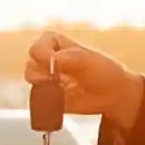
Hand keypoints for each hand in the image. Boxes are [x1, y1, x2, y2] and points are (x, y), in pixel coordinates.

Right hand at [25, 31, 144, 126]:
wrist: (113, 94)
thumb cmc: (102, 70)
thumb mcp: (87, 58)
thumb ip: (66, 58)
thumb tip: (50, 61)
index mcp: (54, 43)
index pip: (36, 47)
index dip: (43, 55)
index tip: (56, 61)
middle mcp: (46, 60)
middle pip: (30, 65)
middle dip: (43, 73)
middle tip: (60, 78)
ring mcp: (46, 79)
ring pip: (31, 81)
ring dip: (45, 86)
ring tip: (62, 88)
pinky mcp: (49, 97)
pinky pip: (39, 100)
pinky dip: (48, 100)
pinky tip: (63, 99)